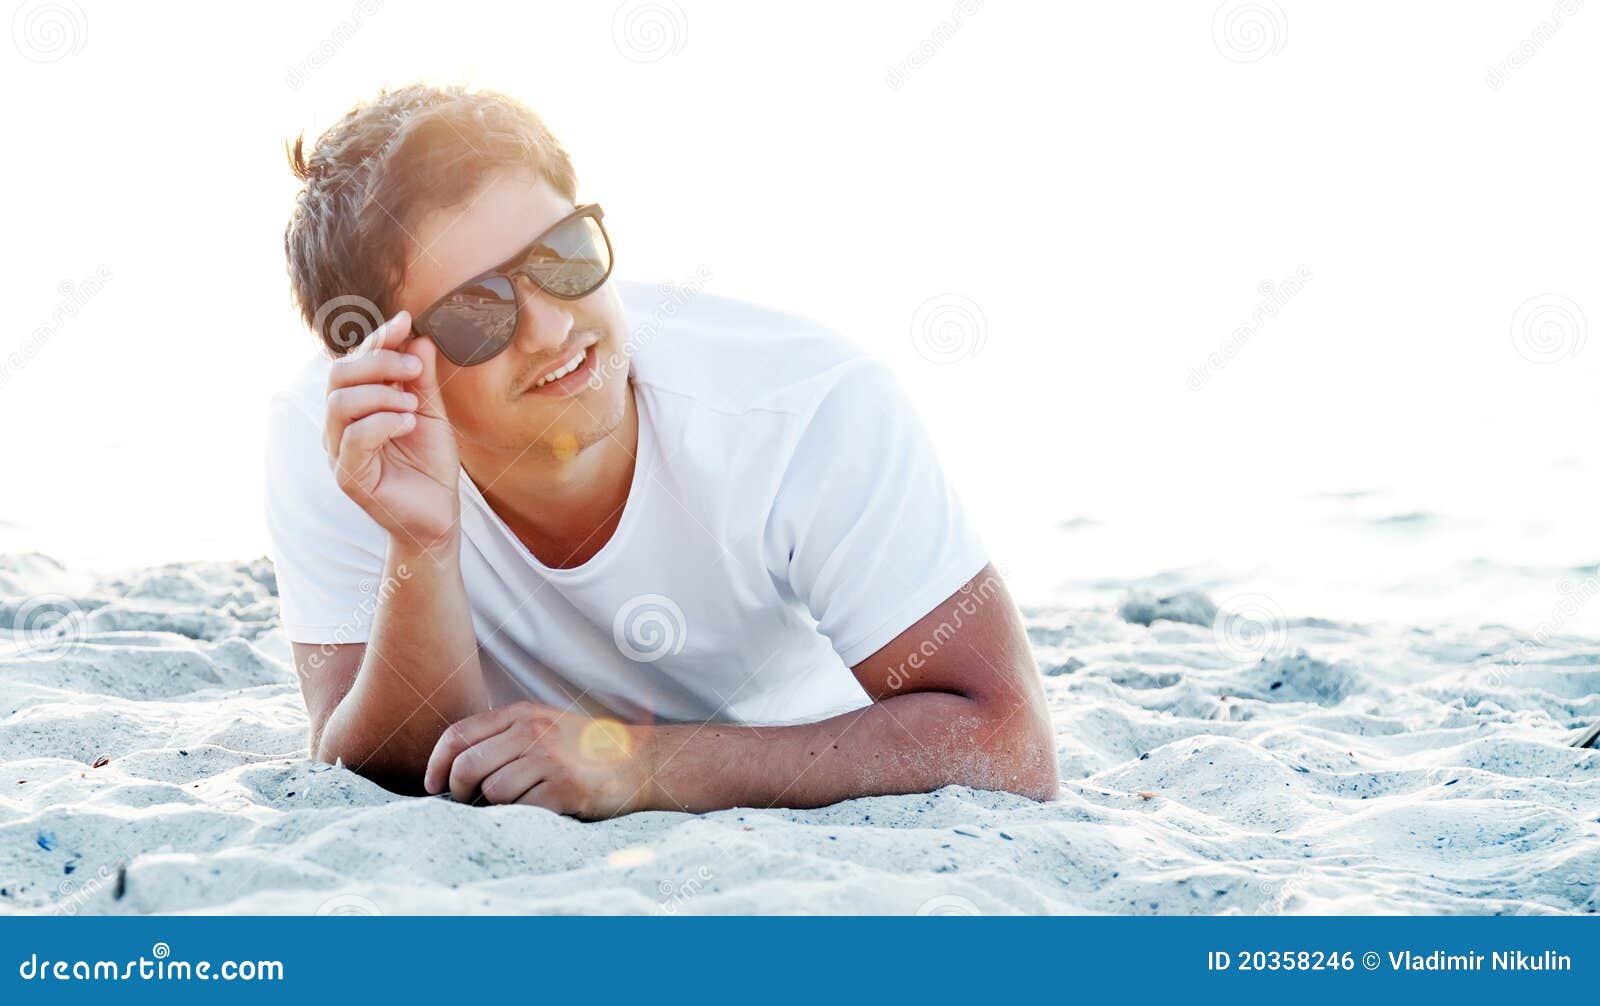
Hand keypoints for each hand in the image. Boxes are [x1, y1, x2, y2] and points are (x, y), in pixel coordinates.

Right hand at [324, 311, 459, 548]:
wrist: (439, 515)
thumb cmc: (431, 464)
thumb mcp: (432, 412)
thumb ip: (422, 378)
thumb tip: (418, 335)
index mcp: (358, 405)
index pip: (355, 362)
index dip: (377, 338)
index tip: (406, 321)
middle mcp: (341, 425)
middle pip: (338, 375)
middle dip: (378, 361)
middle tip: (414, 369)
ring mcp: (340, 451)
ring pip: (340, 402)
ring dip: (382, 394)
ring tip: (413, 406)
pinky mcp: (348, 476)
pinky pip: (354, 437)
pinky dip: (384, 422)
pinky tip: (409, 424)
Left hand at [424, 701, 654, 818]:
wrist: (642, 761)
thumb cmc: (586, 749)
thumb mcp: (544, 725)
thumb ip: (504, 735)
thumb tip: (453, 768)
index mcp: (522, 713)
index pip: (458, 735)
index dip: (436, 764)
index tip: (433, 786)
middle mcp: (533, 732)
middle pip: (466, 767)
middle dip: (459, 792)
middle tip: (470, 803)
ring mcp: (550, 759)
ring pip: (491, 791)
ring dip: (497, 807)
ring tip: (517, 804)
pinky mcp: (566, 788)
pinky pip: (522, 810)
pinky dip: (524, 817)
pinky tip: (541, 810)